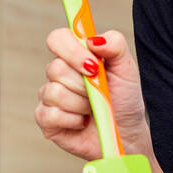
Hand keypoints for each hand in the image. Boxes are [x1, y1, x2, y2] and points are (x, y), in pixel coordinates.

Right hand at [35, 27, 151, 161]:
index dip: (72, 51)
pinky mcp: (46, 119)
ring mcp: (50, 96)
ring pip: (54, 92)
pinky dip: (72, 120)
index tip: (93, 66)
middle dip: (84, 85)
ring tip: (92, 109)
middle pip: (55, 68)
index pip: (58, 39)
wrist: (126, 133)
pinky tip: (82, 122)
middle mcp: (59, 73)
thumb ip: (115, 44)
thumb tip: (93, 39)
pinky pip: (49, 114)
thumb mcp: (127, 68)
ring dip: (80, 104)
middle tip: (99, 93)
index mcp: (76, 55)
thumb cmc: (124, 99)